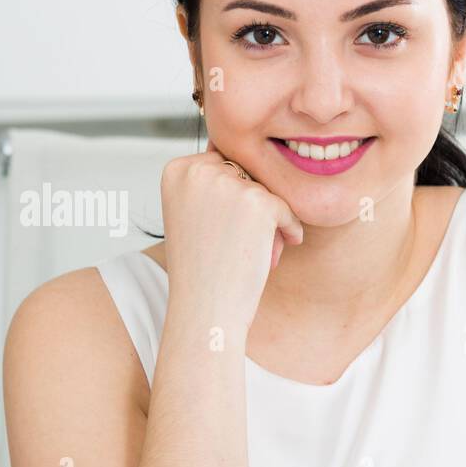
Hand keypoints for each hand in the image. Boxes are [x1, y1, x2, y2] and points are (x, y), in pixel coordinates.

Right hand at [159, 142, 304, 331]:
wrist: (205, 308)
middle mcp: (199, 170)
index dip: (230, 201)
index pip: (223, 165)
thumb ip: (211, 183)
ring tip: (248, 253)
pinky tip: (270, 257)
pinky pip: (288, 210)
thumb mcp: (193, 213)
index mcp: (177, 169)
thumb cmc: (202, 268)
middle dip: (252, 209)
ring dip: (269, 223)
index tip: (219, 231)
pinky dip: (287, 232)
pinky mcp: (258, 202)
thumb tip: (243, 159)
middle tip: (237, 244)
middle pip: (247, 176)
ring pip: (268, 193)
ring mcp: (229, 184)